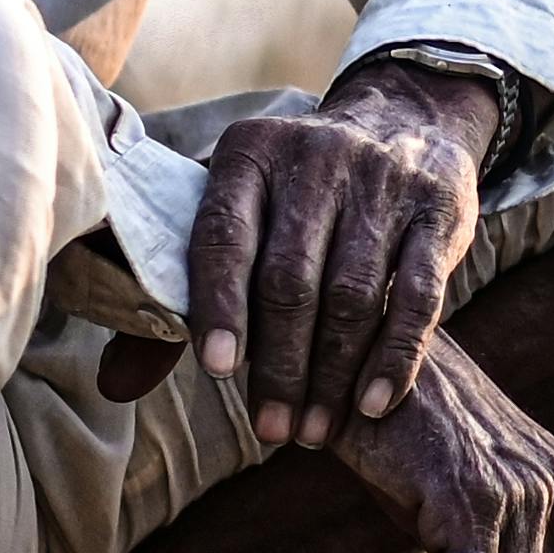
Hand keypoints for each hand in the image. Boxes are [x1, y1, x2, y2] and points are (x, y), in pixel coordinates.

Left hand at [176, 60, 500, 445]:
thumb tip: (115, 387)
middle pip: (292, 277)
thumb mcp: (237, 213)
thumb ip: (181, 296)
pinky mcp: (438, 210)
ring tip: (313, 432)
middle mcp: (316, 158)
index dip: (220, 306)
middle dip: (280, 364)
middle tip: (271, 431)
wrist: (404, 120)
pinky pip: (418, 295)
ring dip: (332, 374)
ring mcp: (384, 181)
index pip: (225, 234)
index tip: (219, 372)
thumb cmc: (293, 195)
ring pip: (354, 293)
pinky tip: (375, 403)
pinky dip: (396, 357)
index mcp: (249, 154)